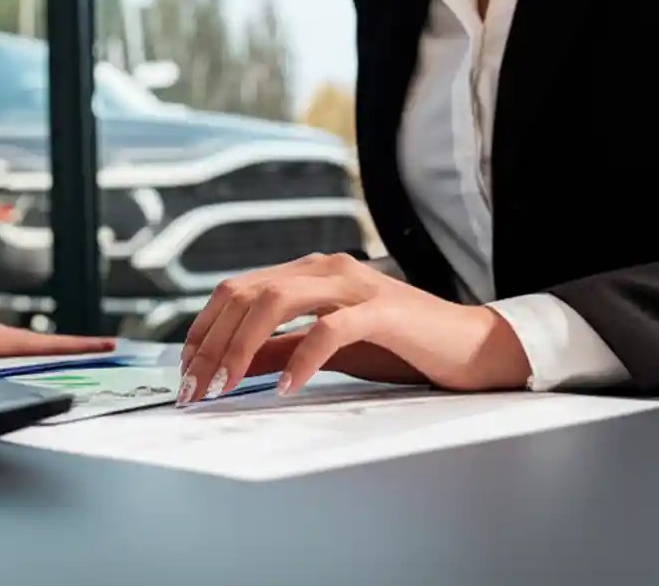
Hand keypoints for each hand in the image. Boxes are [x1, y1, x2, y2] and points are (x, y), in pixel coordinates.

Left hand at [177, 252, 530, 404]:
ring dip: (241, 346)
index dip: (202, 330)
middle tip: (195, 388)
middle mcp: (325, 269)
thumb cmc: (399, 347)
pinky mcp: (384, 310)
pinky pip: (330, 328)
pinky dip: (301, 357)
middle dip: (210, 343)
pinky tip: (287, 386)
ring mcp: (354, 284)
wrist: (472, 346)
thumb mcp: (324, 350)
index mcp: (307, 273)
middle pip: (245, 293)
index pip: (235, 291)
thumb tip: (226, 365)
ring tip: (224, 386)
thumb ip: (276, 350)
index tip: (186, 373)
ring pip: (276, 300)